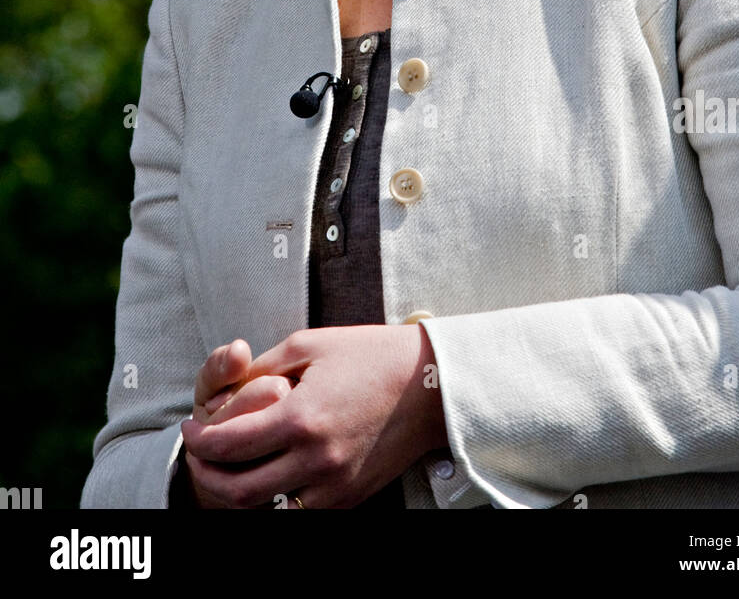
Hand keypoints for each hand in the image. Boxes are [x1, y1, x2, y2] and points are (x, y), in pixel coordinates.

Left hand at [180, 324, 447, 508]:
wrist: (431, 385)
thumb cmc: (370, 354)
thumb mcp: (309, 345)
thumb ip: (261, 368)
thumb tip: (224, 388)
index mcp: (301, 418)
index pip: (227, 445)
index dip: (197, 440)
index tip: (190, 427)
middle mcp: (315, 460)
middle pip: (238, 492)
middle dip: (206, 475)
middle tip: (198, 453)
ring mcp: (334, 486)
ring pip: (266, 509)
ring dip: (237, 493)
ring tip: (228, 466)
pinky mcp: (350, 498)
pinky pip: (298, 510)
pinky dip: (274, 498)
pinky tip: (267, 473)